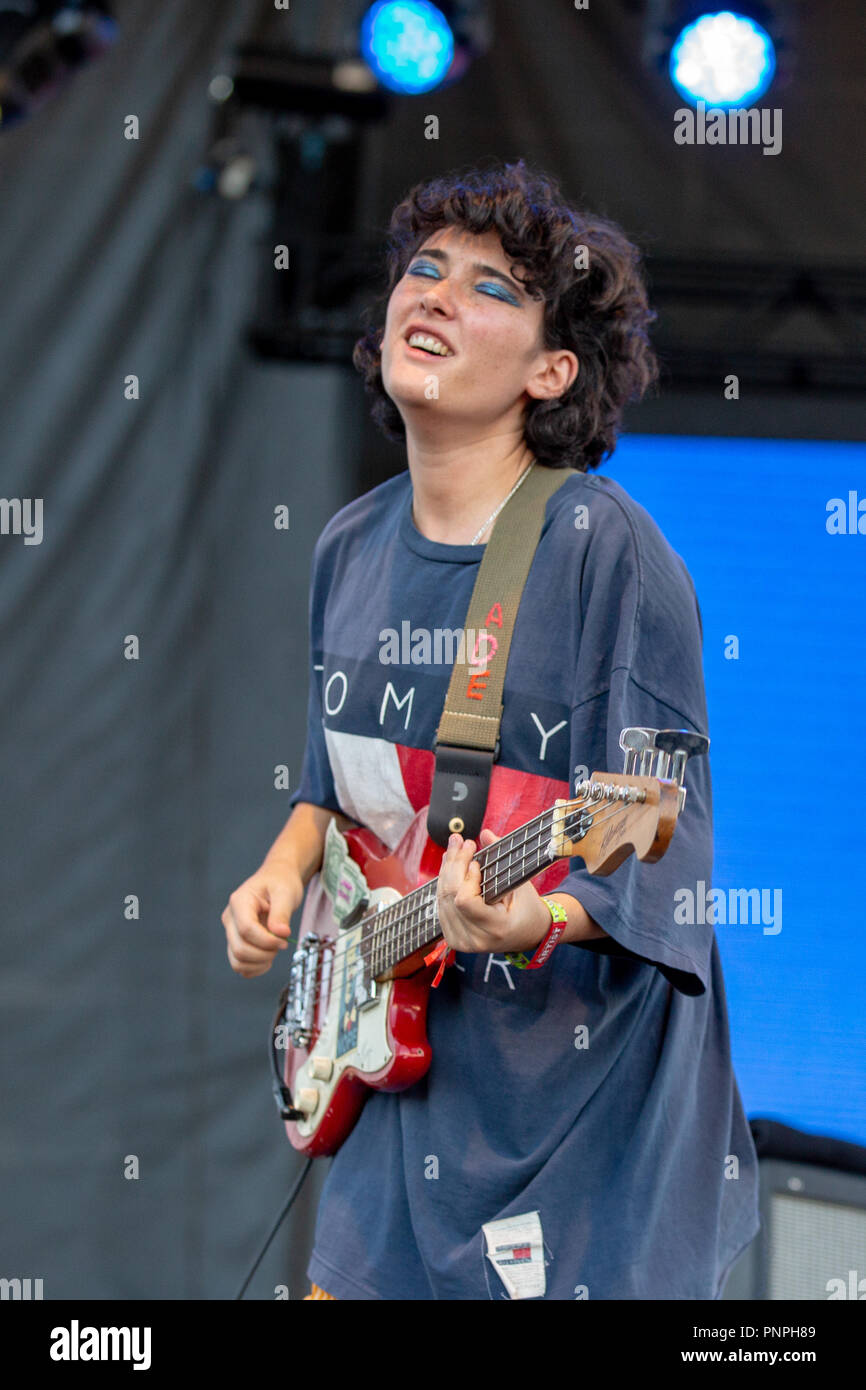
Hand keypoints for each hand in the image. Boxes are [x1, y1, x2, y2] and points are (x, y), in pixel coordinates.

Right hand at [221, 858, 303, 977]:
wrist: (277, 880)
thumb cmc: (280, 883)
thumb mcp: (286, 892)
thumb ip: (282, 913)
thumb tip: (280, 934)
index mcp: (239, 902)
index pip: (247, 930)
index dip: (267, 941)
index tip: (284, 940)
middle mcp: (230, 918)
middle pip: (240, 949)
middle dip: (265, 953)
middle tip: (282, 945)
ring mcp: (231, 932)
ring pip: (237, 961)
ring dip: (259, 963)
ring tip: (274, 951)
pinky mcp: (236, 942)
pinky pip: (240, 965)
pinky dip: (254, 968)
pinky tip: (268, 959)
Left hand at [436, 828, 550, 956]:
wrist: (528, 934)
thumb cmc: (527, 908)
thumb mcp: (521, 884)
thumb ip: (502, 859)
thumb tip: (485, 833)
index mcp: (496, 929)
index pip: (465, 901)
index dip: (467, 879)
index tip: (477, 862)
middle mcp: (475, 939)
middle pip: (450, 896)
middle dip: (454, 863)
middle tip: (460, 841)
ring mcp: (461, 942)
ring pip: (442, 898)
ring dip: (447, 869)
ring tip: (455, 848)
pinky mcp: (452, 938)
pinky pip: (441, 904)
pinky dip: (445, 882)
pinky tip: (451, 865)